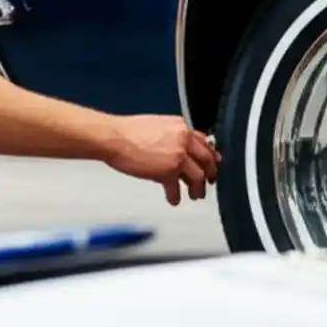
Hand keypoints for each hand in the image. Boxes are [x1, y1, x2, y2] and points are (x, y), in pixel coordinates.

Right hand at [104, 115, 220, 204]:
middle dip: (209, 173)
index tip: (212, 162)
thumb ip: (172, 136)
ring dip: (197, 188)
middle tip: (209, 181)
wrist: (114, 138)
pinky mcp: (168, 171)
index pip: (203, 142)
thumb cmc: (127, 132)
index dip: (209, 155)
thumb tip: (178, 148)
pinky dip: (175, 196)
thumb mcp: (156, 126)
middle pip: (206, 160)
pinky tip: (173, 199)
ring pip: (197, 176)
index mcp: (181, 127)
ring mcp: (178, 156)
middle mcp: (183, 140)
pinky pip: (177, 188)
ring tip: (195, 195)